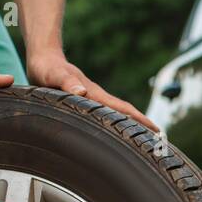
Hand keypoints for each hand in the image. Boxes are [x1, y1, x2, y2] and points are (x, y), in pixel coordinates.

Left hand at [28, 50, 158, 131]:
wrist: (43, 58)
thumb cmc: (46, 68)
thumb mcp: (54, 75)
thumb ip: (66, 82)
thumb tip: (82, 91)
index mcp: (94, 94)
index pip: (122, 109)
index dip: (140, 120)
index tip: (156, 131)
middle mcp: (97, 98)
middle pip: (125, 114)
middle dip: (142, 127)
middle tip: (159, 143)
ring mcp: (92, 100)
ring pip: (116, 116)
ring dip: (130, 127)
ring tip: (142, 143)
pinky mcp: (85, 103)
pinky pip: (103, 117)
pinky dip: (114, 126)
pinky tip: (114, 134)